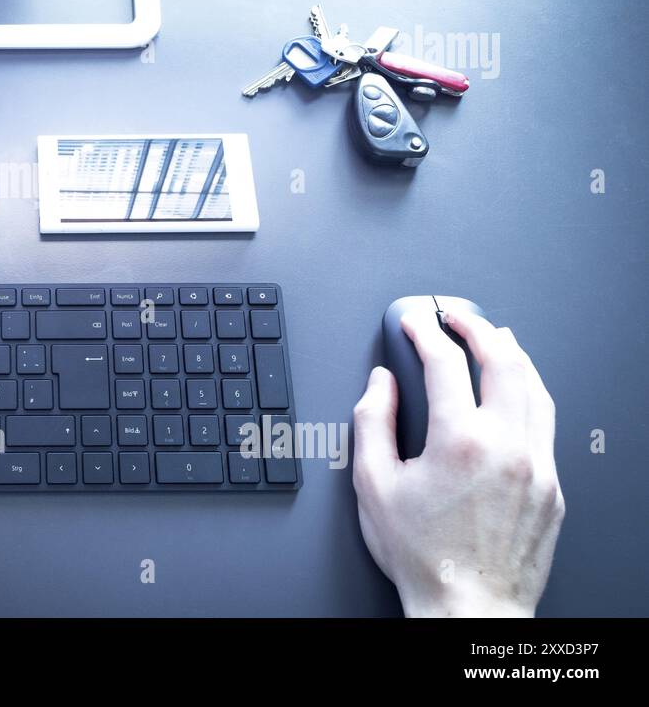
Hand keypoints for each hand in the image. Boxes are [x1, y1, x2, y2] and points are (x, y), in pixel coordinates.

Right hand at [352, 310, 563, 616]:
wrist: (469, 608)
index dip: (425, 332)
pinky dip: (531, 394)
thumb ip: (372, 423)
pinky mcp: (553, 488)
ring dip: (514, 355)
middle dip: (477, 328)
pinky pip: (547, 424)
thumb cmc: (422, 557)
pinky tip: (519, 391)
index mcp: (459, 442)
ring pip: (536, 388)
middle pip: (503, 361)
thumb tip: (381, 385)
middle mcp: (506, 447)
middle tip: (457, 317)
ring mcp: (537, 466)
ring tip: (497, 339)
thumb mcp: (372, 485)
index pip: (445, 362)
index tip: (415, 322)